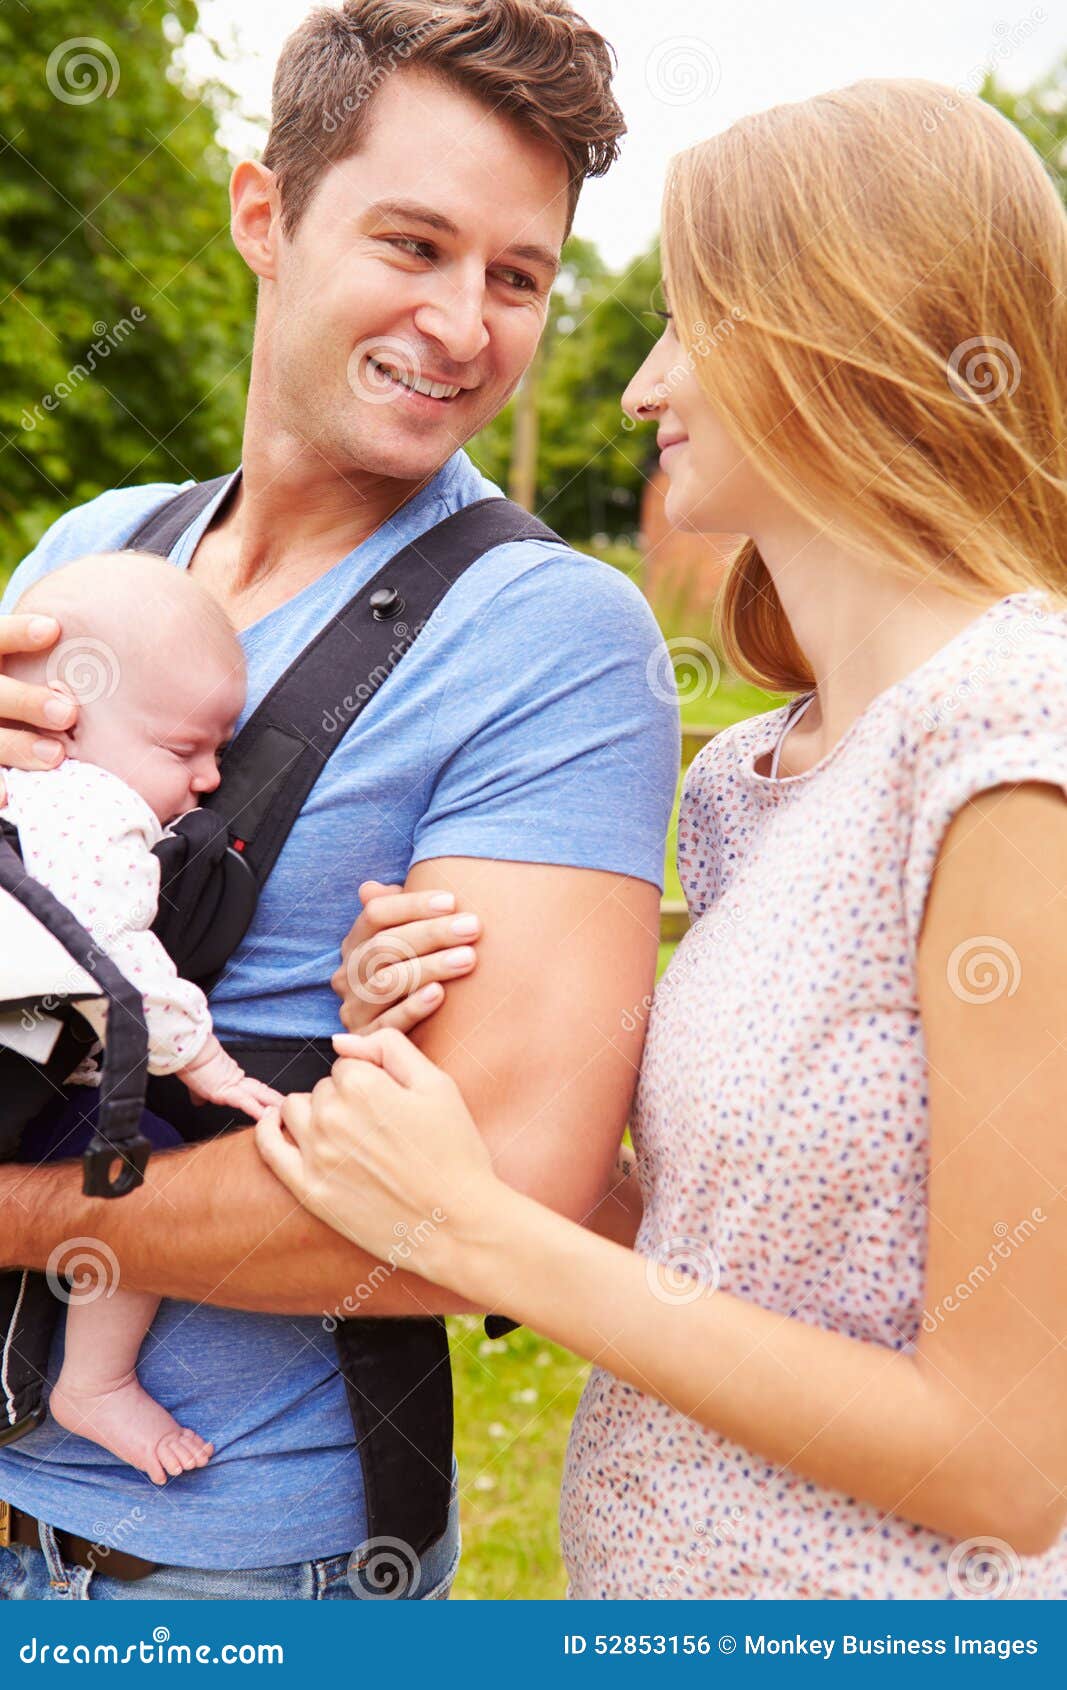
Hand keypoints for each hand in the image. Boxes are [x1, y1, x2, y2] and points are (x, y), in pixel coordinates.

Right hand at [0, 613, 76, 791]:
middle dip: (25, 700)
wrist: (6, 716)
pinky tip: (11, 797)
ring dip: (17, 745)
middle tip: (68, 713)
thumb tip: (138, 632)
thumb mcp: (37, 666)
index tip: (53, 629)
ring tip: (55, 755)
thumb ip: (67, 653)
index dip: (17, 632)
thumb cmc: (35, 692)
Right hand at [178, 1036, 283, 1120]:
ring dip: (274, 1106)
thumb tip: (198, 1102)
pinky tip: (267, 1118)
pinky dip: (256, 1112)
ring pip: (260, 1096)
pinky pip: (245, 1102)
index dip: (267, 1098)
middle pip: (263, 1092)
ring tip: (287, 1114)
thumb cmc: (191, 1064)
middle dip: (277, 1101)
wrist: (187, 1052)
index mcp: (232, 1079)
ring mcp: (233, 1085)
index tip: (278, 1105)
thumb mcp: (197, 1086)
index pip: (255, 1090)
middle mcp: (237, 1082)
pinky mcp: (226, 1090)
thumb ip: (200, 1095)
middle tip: (293, 1108)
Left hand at [255, 1029, 498, 1286]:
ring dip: (315, 1113)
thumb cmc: (453, 1152)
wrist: (455, 1224)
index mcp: (362, 1085)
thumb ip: (389, 1047)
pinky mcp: (308, 1189)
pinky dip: (269, 1129)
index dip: (371, 1080)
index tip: (391, 1103)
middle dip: (345, 1097)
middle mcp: (331, 1115)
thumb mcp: (437, 1085)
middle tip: (379, 1127)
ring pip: (296, 1109)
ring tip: (347, 1134)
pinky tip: (276, 1123)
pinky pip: (268, 1146)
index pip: (348, 1064)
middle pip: (323, 1087)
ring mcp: (315, 1154)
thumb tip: (340, 1041)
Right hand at [331, 880, 481, 1034]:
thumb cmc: (413, 974)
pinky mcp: (365, 1039)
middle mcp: (348, 974)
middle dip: (431, 933)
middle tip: (472, 927)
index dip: (412, 905)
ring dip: (429, 967)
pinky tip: (440, 994)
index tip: (452, 900)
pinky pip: (388, 1023)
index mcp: (355, 944)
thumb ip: (397, 915)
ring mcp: (354, 1008)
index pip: (375, 914)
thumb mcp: (403, 942)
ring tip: (467, 958)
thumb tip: (371, 888)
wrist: (410, 1038)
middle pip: (383, 946)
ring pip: (386, 983)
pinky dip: (413, 1007)